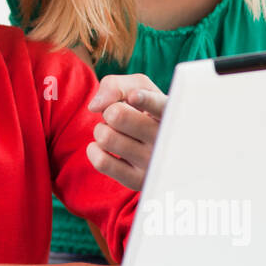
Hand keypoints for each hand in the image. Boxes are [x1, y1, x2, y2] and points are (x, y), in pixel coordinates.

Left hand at [85, 73, 167, 190]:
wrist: (162, 145)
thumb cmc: (147, 110)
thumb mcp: (139, 88)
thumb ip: (116, 85)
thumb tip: (95, 106)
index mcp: (171, 113)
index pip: (159, 105)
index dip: (144, 100)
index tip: (134, 97)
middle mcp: (165, 139)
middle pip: (117, 116)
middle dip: (108, 111)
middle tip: (117, 115)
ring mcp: (153, 162)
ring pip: (106, 137)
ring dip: (102, 130)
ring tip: (116, 132)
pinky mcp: (138, 181)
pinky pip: (101, 162)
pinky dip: (94, 150)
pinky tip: (105, 148)